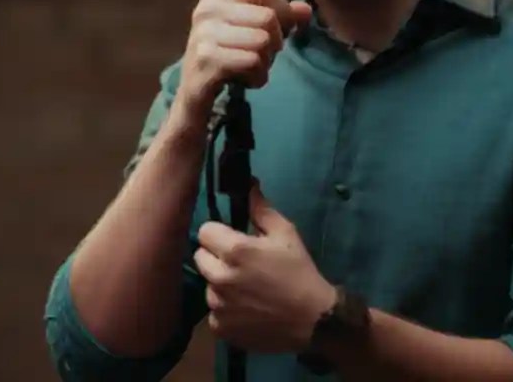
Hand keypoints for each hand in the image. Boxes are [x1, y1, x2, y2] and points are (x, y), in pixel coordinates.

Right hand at [173, 0, 312, 128]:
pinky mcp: (206, 60)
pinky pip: (252, 61)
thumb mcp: (252, 33)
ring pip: (263, 40)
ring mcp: (204, 35)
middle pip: (268, 16)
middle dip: (275, 41)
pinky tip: (244, 80)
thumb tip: (306, 10)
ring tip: (250, 68)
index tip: (274, 29)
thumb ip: (280, 17)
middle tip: (261, 55)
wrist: (193, 96)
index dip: (280, 7)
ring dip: (266, 62)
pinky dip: (257, 76)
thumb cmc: (227, 59)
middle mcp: (207, 11)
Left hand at [194, 180, 335, 353]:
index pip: (204, 231)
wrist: (312, 319)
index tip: (232, 239)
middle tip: (240, 263)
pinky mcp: (220, 328)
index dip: (219, 233)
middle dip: (216, 257)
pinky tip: (246, 310)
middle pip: (200, 257)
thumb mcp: (286, 234)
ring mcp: (217, 305)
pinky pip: (214, 312)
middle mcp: (220, 277)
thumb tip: (248, 185)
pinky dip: (226, 310)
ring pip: (207, 285)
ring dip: (221, 284)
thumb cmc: (299, 272)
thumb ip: (261, 209)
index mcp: (234, 251)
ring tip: (246, 289)